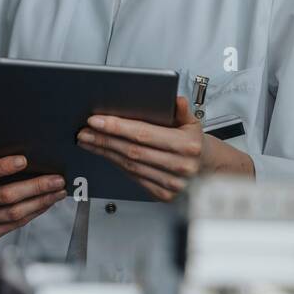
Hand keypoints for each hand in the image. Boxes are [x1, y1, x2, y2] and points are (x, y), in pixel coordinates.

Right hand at [0, 150, 67, 240]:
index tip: (24, 160)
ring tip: (58, 192)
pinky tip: (47, 203)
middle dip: (35, 187)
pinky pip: (16, 224)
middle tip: (57, 180)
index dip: (3, 167)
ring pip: (14, 213)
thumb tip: (18, 149)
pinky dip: (35, 212)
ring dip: (41, 202)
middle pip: (6, 196)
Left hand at [77, 96, 254, 200]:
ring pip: (130, 166)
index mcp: (187, 145)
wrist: (208, 170)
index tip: (97, 120)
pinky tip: (106, 154)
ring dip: (106, 152)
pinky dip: (117, 164)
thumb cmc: (195, 143)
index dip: (117, 127)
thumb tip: (176, 99)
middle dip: (104, 139)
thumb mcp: (193, 122)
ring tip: (89, 140)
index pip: (144, 134)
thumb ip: (181, 110)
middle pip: (132, 151)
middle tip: (85, 131)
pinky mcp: (163, 194)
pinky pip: (134, 177)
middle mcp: (180, 166)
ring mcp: (172, 183)